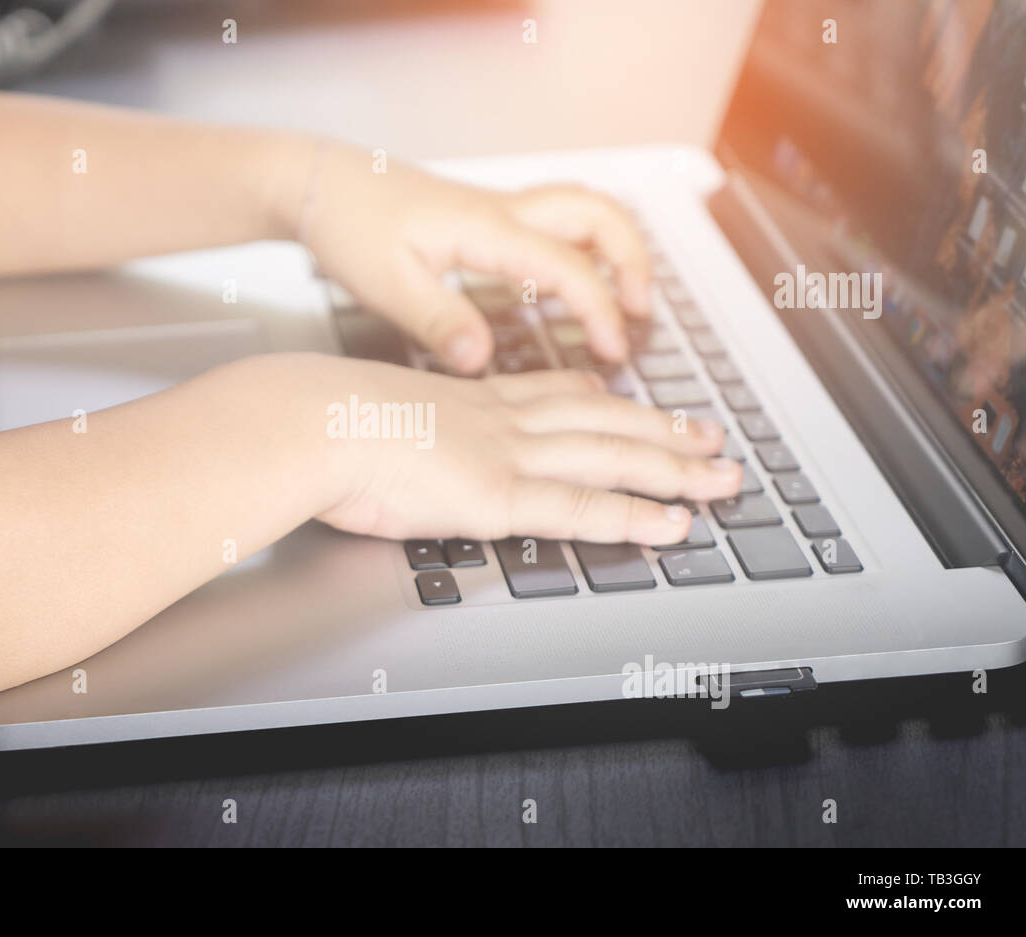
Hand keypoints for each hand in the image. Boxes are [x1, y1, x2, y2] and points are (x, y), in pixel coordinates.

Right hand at [266, 354, 741, 544]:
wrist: (303, 420)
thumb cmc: (317, 419)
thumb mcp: (370, 412)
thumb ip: (399, 427)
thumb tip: (388, 440)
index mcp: (471, 398)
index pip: (558, 393)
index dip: (610, 398)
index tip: (642, 398)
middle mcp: (501, 419)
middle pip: (604, 420)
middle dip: (666, 431)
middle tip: (713, 436)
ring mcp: (505, 454)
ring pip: (612, 457)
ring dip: (674, 469)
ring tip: (722, 477)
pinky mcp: (497, 495)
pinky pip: (582, 508)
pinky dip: (633, 515)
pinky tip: (671, 524)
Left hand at [299, 145, 649, 374]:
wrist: (322, 184)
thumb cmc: (349, 226)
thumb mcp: (386, 284)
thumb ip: (438, 321)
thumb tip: (480, 358)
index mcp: (486, 229)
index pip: (569, 266)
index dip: (601, 310)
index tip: (616, 351)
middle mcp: (503, 212)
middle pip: (598, 216)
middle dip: (633, 261)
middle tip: (641, 312)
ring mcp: (498, 210)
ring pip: (583, 211)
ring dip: (614, 248)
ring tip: (624, 298)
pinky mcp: (486, 217)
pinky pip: (555, 223)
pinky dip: (583, 248)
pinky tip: (571, 286)